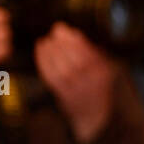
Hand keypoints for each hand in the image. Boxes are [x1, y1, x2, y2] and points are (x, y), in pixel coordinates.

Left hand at [34, 22, 116, 143]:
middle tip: (54, 33)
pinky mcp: (63, 94)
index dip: (73, 39)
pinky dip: (43, 60)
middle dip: (62, 43)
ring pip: (61, 68)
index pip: (88, 54)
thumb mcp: (103, 68)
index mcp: (102, 73)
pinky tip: (41, 49)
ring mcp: (76, 90)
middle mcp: (91, 83)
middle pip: (75, 60)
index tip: (64, 29)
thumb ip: (91, 51)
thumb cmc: (97, 86)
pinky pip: (50, 75)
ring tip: (47, 41)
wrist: (94, 114)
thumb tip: (71, 33)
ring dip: (51, 51)